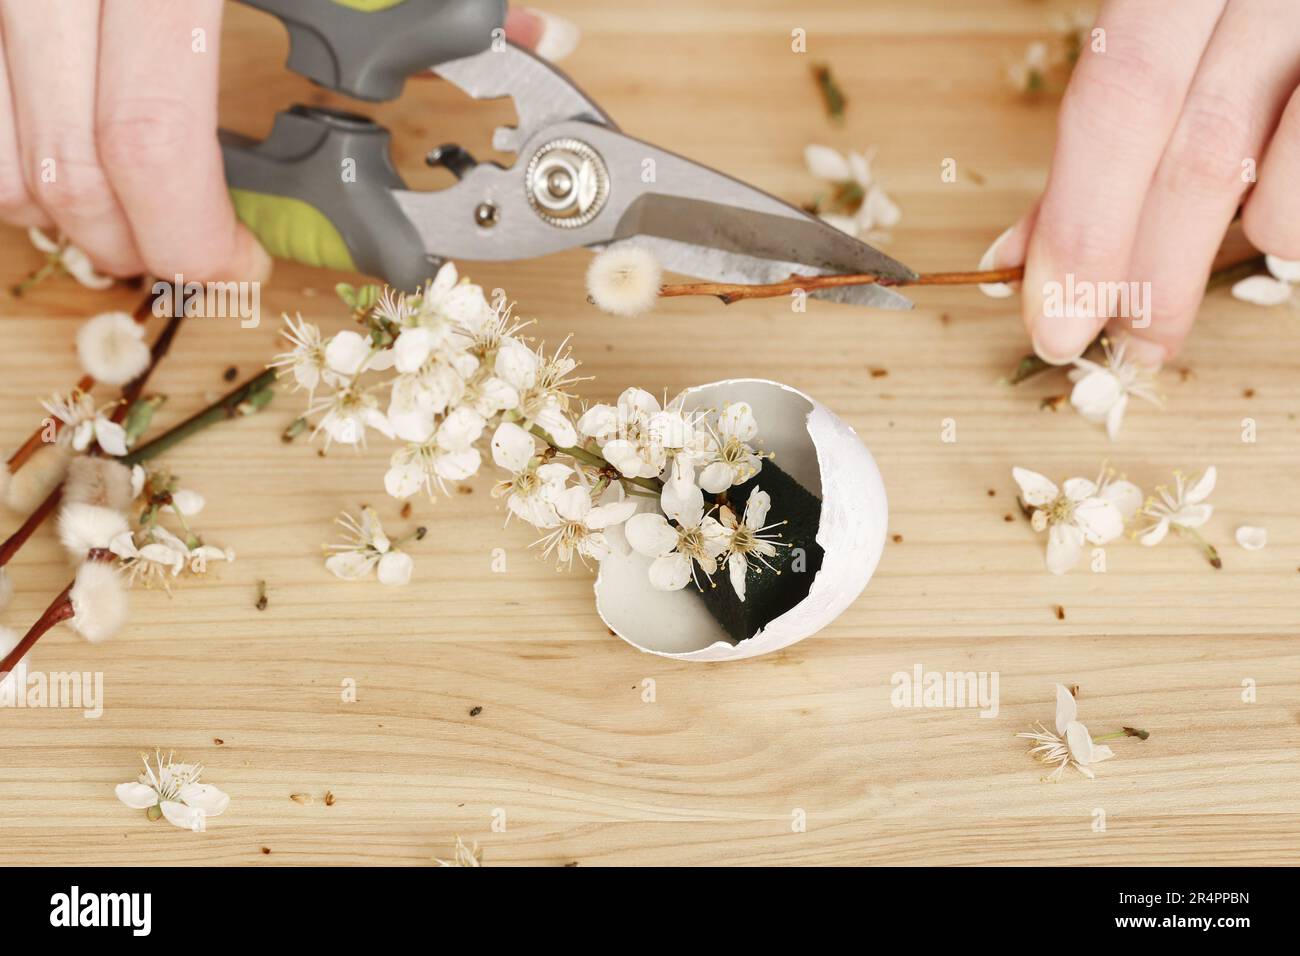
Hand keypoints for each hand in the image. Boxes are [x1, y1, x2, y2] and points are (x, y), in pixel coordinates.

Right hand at [0, 1, 571, 283]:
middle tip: (187, 254)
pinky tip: (74, 138)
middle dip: (127, 237)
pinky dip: (14, 137)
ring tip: (128, 211)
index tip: (236, 260)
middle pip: (53, 159)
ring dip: (56, 198)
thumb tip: (529, 34)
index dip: (191, 233)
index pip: (149, 141)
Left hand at [982, 0, 1299, 365]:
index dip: (1081, 226)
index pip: (1117, 103)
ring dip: (1223, 255)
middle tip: (1125, 344)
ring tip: (1189, 273)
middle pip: (1199, 156)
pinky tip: (1264, 215)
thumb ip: (1097, 132)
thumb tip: (1017, 255)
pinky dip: (1286, 219)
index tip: (1052, 323)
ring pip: (1279, 191)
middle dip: (1148, 274)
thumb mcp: (1157, 31)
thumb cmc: (1230, 2)